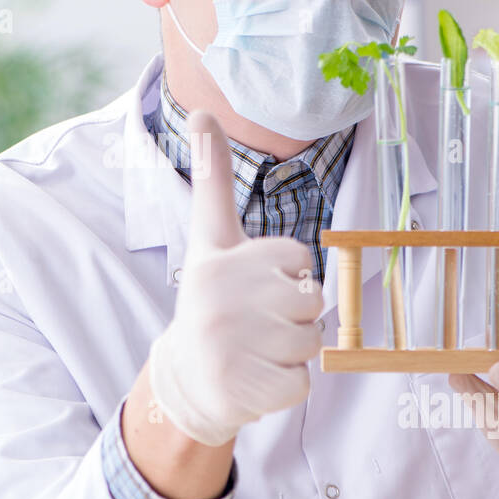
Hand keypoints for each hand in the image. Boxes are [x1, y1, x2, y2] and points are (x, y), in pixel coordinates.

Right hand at [147, 110, 322, 446]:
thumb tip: (201, 110)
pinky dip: (288, 386)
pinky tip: (254, 379)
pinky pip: (305, 381)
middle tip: (254, 324)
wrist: (186, 378)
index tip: (252, 287)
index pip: (298, 257)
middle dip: (293, 316)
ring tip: (255, 351)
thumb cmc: (212, 300)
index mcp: (218, 260)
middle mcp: (221, 298)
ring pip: (311, 341)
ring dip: (292, 352)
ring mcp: (231, 345)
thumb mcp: (210, 238)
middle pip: (311, 300)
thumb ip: (211, 178)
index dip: (286, 276)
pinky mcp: (247, 387)